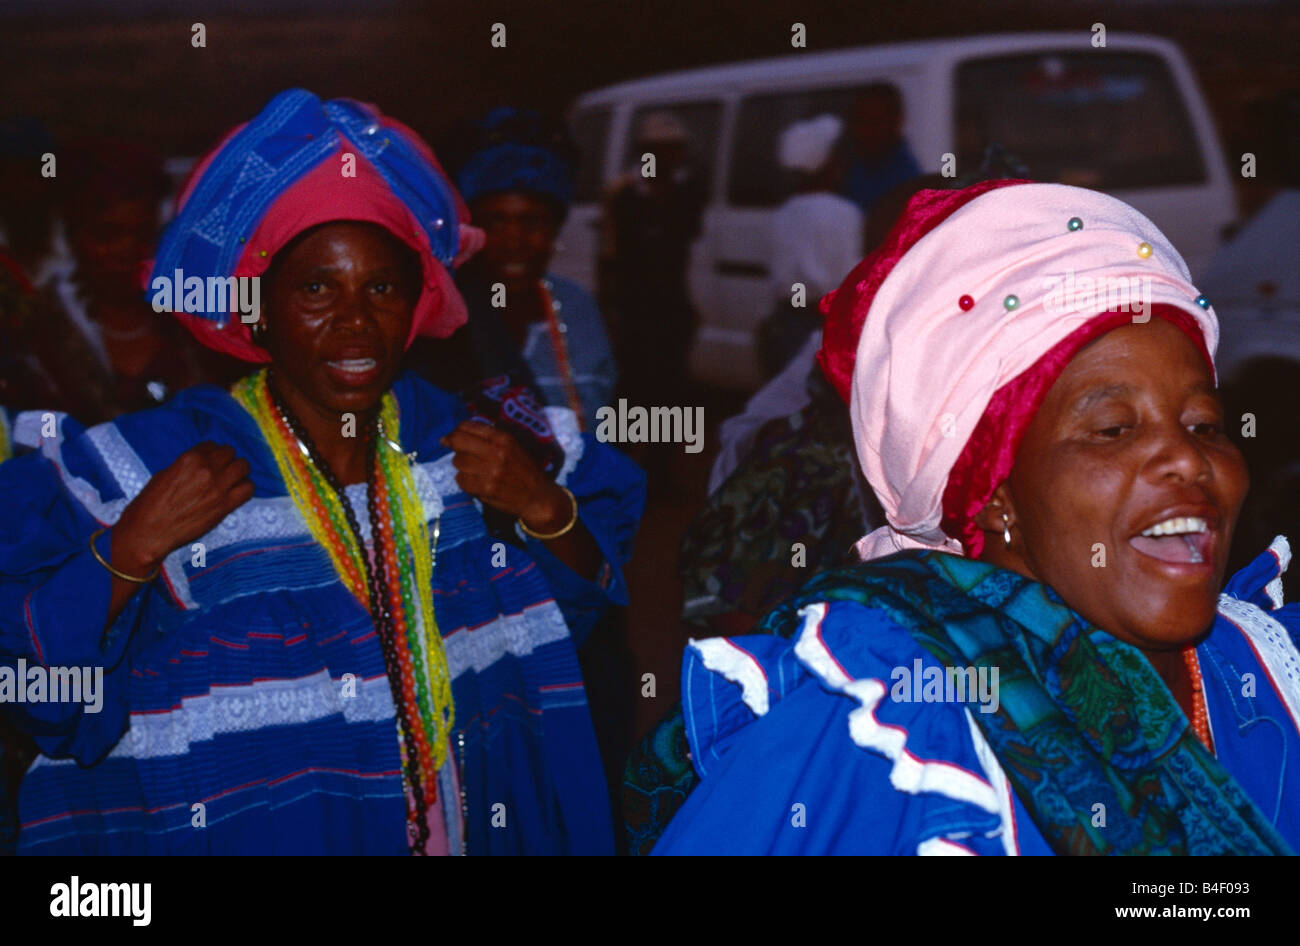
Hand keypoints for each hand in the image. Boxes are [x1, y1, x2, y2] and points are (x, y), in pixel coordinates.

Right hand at [111, 442, 253, 573]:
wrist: (150, 531)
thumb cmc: (150, 504)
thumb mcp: (164, 474)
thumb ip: (186, 466)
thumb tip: (200, 465)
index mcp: (189, 459)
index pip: (212, 445)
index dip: (212, 452)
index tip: (211, 461)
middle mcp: (207, 469)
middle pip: (230, 452)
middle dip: (227, 459)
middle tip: (224, 469)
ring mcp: (218, 487)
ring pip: (244, 467)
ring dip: (240, 471)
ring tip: (234, 479)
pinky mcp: (225, 505)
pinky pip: (248, 489)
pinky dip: (246, 488)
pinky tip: (238, 493)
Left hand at [442, 421, 569, 530]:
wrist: (538, 497)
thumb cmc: (523, 470)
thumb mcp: (512, 446)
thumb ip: (486, 438)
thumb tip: (448, 437)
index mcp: (503, 438)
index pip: (467, 427)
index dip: (455, 432)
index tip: (452, 438)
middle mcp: (496, 452)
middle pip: (458, 442)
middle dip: (456, 448)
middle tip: (462, 454)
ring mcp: (490, 471)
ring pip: (458, 462)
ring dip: (463, 466)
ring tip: (476, 470)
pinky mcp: (485, 489)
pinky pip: (461, 480)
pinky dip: (465, 481)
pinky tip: (477, 482)